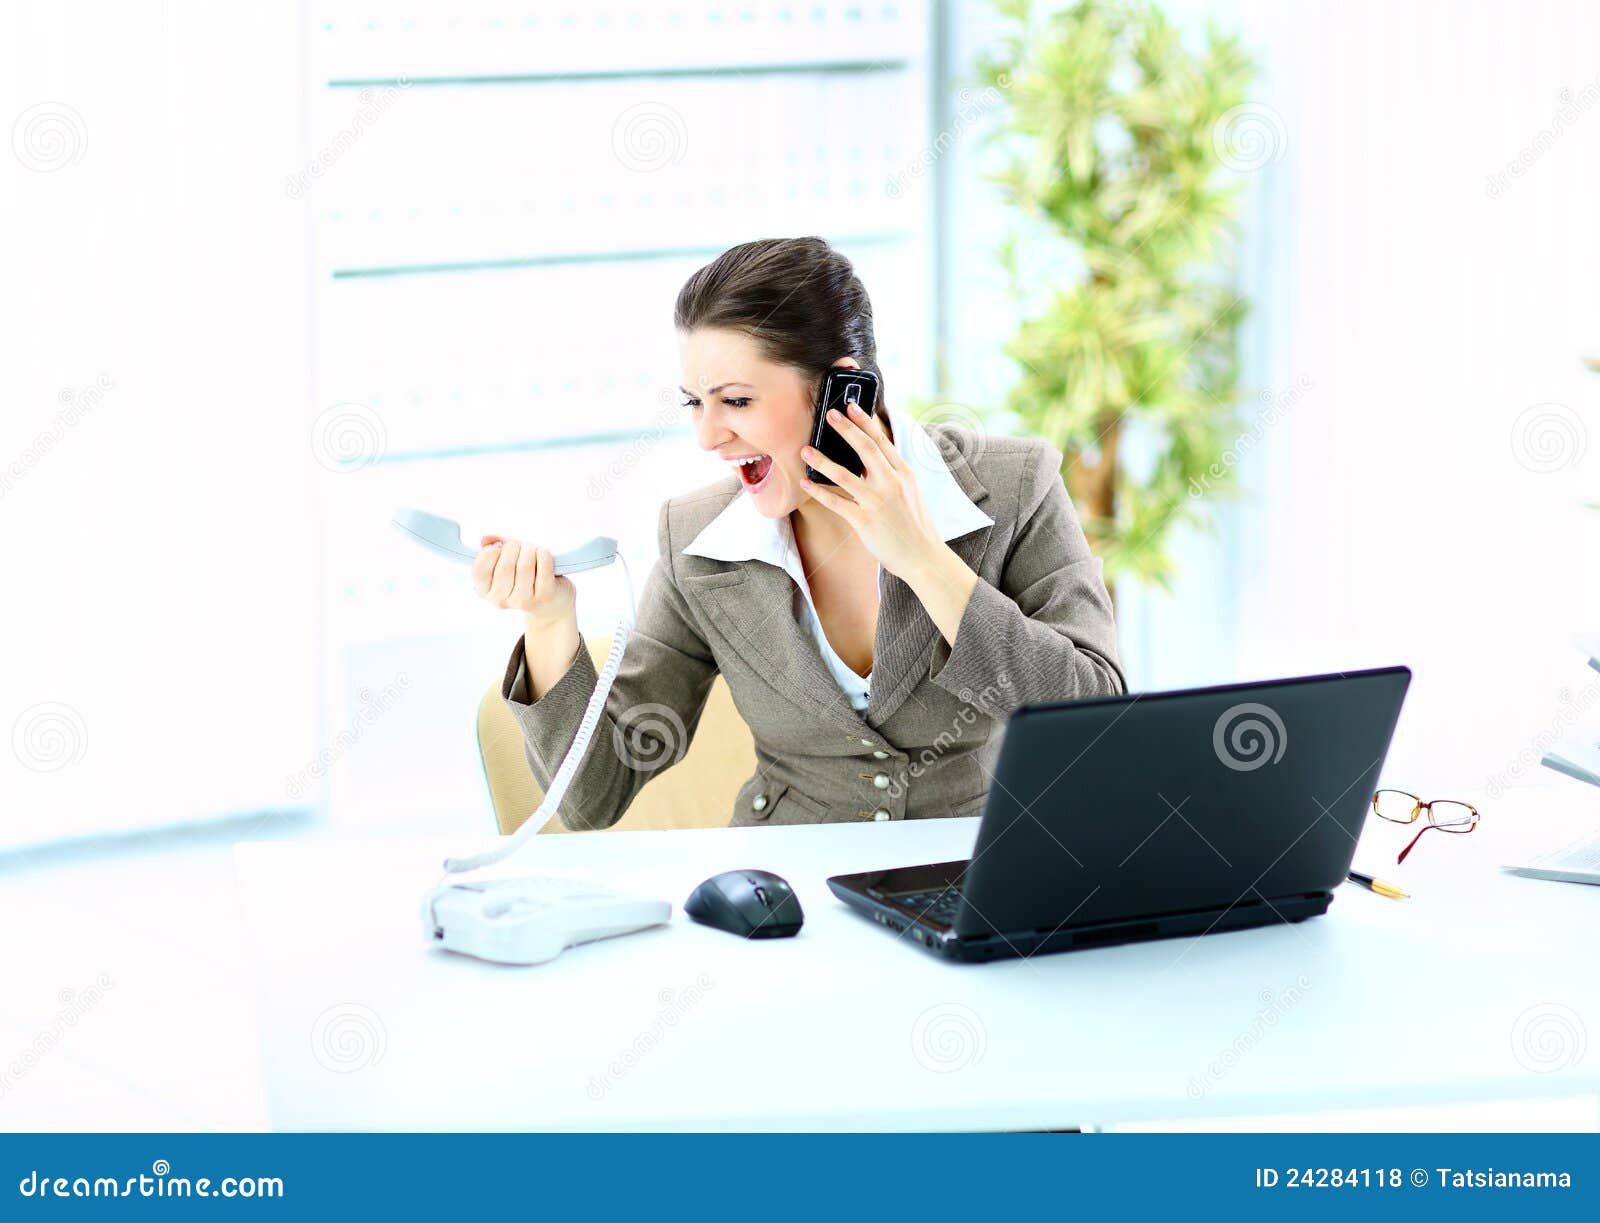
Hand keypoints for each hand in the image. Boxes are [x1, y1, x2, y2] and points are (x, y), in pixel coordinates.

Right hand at [471, 535, 575, 627]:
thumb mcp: (506, 559)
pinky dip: (544, 554)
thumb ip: (494, 547)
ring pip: (525, 565)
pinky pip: (543, 566)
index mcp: (485, 591)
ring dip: (530, 550)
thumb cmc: (525, 574)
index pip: (479, 571)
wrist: (550, 599)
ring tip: (532, 550)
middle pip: (505, 566)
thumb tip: (486, 539)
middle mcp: (500, 599)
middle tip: (520, 546)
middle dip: (513, 547)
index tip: (498, 547)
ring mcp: (522, 600)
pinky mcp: (543, 596)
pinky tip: (543, 555)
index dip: (489, 553)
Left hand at [799, 404, 947, 582]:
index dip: (865, 423)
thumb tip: (868, 461)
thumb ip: (891, 475)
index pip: (883, 442)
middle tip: (829, 414)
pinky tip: (806, 484)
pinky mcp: (865, 521)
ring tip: (805, 450)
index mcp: (904, 474)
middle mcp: (892, 484)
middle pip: (865, 449)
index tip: (851, 406)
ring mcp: (877, 502)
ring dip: (822, 461)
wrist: (922, 557)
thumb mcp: (909, 493)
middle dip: (846, 429)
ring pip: (844, 475)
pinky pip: (836, 503)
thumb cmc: (914, 526)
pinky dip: (818, 493)